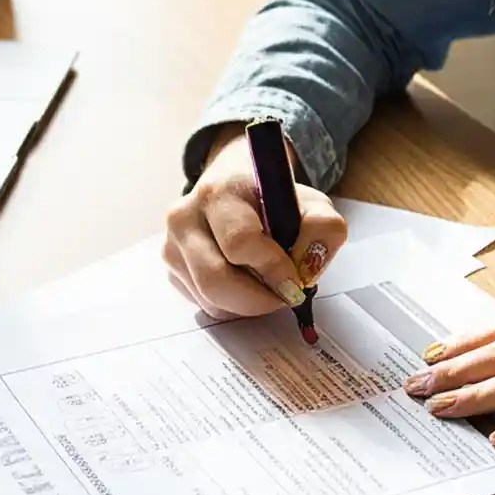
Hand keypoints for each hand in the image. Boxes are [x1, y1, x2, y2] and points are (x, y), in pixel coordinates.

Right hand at [163, 124, 347, 318]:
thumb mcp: (311, 204)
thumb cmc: (272, 200)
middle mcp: (184, 218)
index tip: (295, 279)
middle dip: (258, 299)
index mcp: (218, 193)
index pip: (240, 242)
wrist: (233, 189)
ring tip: (268, 285)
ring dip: (247, 304)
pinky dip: (232, 305)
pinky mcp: (171, 270)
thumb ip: (323, 229)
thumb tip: (306, 268)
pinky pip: (203, 304)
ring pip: (210, 300)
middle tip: (285, 295)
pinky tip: (246, 283)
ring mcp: (171, 246)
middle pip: (216, 281)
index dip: (272, 268)